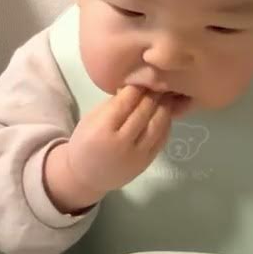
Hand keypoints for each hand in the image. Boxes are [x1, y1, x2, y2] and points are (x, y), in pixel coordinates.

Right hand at [45, 86, 172, 211]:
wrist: (86, 177)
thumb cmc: (85, 143)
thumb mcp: (91, 119)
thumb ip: (113, 104)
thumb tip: (136, 87)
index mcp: (103, 129)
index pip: (126, 102)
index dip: (137, 87)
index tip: (143, 76)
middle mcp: (122, 143)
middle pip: (144, 112)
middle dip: (154, 94)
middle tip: (160, 81)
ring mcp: (137, 154)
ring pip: (158, 124)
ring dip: (165, 107)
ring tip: (167, 94)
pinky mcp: (147, 162)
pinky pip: (162, 139)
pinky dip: (167, 123)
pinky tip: (166, 113)